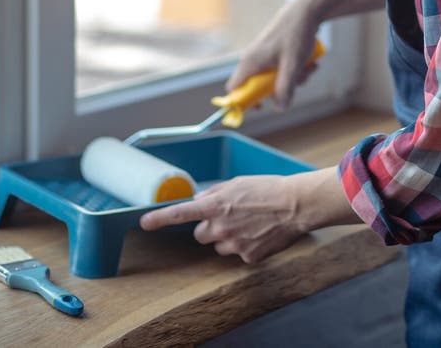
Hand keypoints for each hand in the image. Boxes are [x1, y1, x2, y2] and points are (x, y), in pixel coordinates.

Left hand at [139, 168, 359, 263]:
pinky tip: (260, 233)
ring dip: (228, 237)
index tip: (144, 223)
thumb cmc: (268, 189)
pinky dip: (247, 245)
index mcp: (216, 205)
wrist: (296, 205)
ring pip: (220, 245)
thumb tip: (200, 202)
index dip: (160, 218)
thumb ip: (216, 193)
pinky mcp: (248, 257)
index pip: (181, 214)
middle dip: (210, 227)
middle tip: (229, 216)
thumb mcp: (238, 183)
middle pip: (201, 234)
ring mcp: (234, 245)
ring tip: (250, 223)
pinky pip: (239, 253)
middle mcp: (220, 226)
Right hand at [225, 0, 320, 108]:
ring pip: (274, 79)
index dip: (242, 102)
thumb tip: (279, 108)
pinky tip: (309, 63)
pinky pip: (281, 69)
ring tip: (309, 68)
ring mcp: (263, 55)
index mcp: (250, 62)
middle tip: (297, 82)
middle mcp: (253, 59)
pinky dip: (294, 70)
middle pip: (259, 87)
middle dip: (280, 90)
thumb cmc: (296, 35)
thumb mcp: (293, 65)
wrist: (306, 10)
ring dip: (293, 79)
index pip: (234, 88)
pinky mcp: (273, 52)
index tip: (261, 108)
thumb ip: (285, 88)